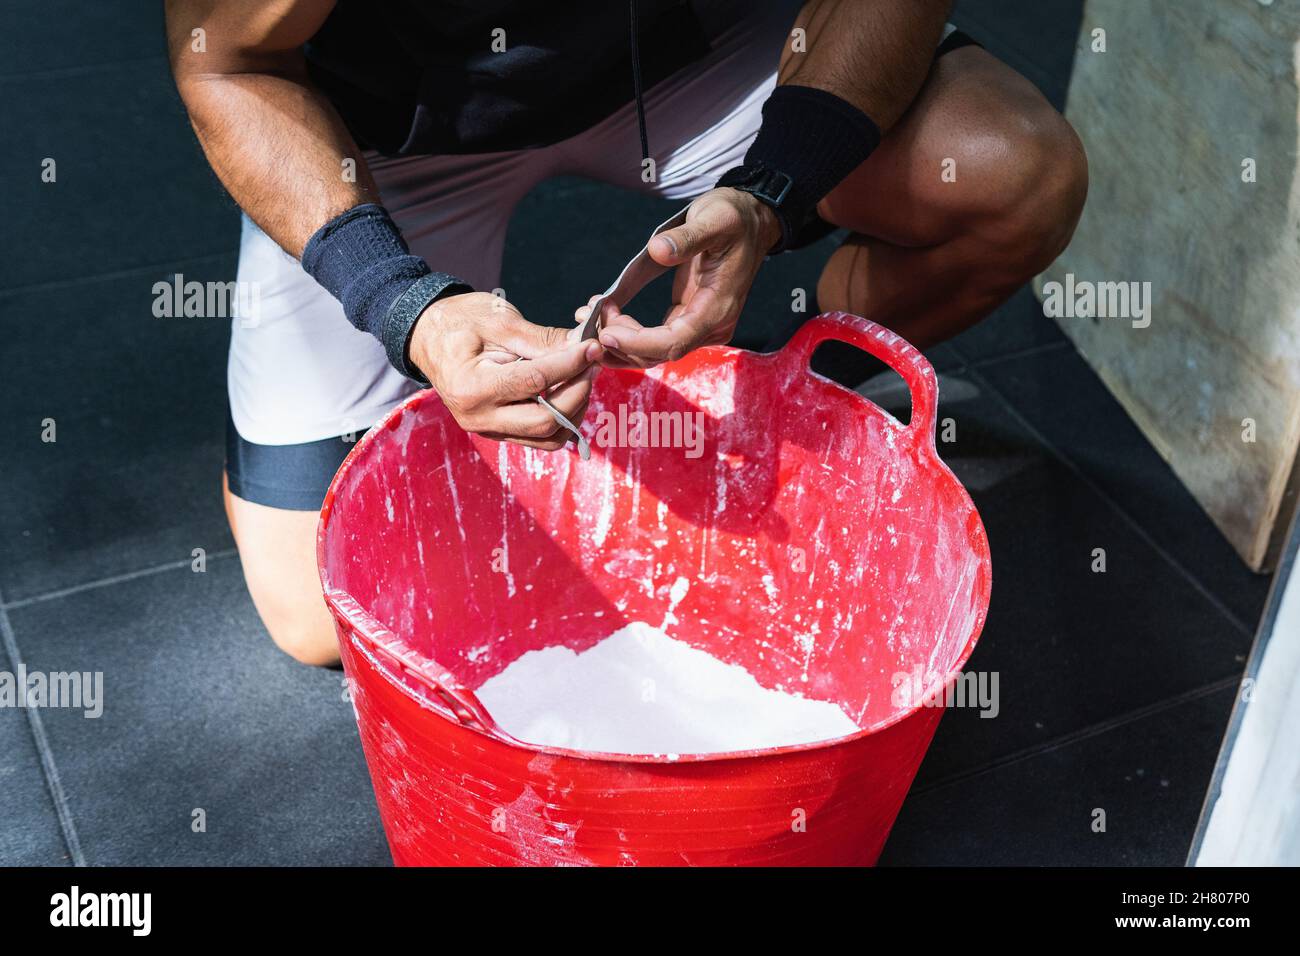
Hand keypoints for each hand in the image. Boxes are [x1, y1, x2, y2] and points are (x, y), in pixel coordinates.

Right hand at [408, 291, 601, 450]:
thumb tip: (584, 347)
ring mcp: (488, 429)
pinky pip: (540, 436)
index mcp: (472, 387)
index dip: (571, 364)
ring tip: (582, 376)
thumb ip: (542, 339)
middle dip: (577, 391)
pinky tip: (567, 389)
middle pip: (546, 421)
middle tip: (591, 362)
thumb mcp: (499, 321)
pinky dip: (562, 417)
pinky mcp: (498, 431)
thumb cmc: (460, 321)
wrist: (428, 336)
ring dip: (574, 410)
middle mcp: (478, 417)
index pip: (534, 381)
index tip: (592, 346)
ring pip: (549, 437)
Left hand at [576, 188, 780, 366]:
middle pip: (659, 353)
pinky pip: (654, 338)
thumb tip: (658, 249)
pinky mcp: (687, 319)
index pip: (673, 342)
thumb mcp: (714, 219)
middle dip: (619, 342)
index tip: (606, 332)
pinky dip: (627, 333)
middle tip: (588, 318)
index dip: (637, 342)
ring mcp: (699, 326)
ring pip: (653, 351)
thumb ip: (687, 237)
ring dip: (618, 342)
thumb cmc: (734, 219)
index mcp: (718, 308)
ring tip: (589, 317)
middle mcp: (710, 326)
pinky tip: (606, 315)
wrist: (752, 221)